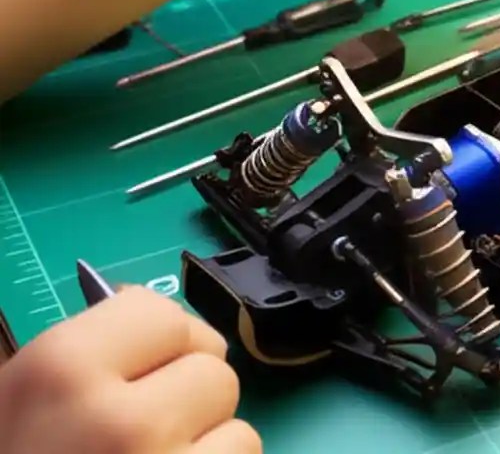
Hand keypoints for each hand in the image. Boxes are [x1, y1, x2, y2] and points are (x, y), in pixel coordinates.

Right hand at [0, 287, 259, 453]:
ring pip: (236, 421)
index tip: (140, 367)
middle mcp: (118, 417)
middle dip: (186, 393)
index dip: (159, 341)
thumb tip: (138, 302)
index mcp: (60, 370)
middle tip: (140, 430)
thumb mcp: (22, 398)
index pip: (163, 314)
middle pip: (210, 366)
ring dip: (205, 442)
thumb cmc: (21, 453)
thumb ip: (87, 349)